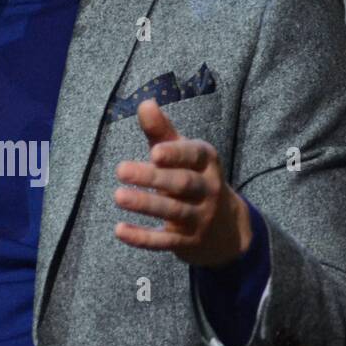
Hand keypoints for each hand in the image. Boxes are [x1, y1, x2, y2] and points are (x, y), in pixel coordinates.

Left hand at [113, 98, 251, 266]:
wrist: (227, 229)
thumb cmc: (196, 178)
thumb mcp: (184, 154)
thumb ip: (162, 131)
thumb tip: (144, 103)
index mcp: (207, 163)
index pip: (195, 155)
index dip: (176, 154)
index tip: (154, 151)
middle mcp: (207, 189)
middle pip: (182, 182)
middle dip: (153, 177)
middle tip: (120, 170)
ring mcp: (200, 217)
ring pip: (174, 211)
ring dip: (146, 204)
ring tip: (118, 196)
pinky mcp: (188, 242)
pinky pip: (165, 241)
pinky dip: (143, 238)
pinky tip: (119, 230)